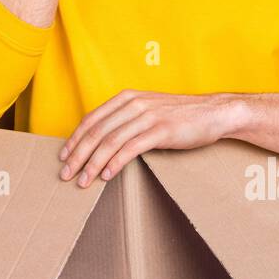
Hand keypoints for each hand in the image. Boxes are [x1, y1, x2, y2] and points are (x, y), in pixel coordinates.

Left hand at [57, 90, 242, 186]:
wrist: (214, 113)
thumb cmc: (180, 116)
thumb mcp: (148, 110)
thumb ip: (127, 119)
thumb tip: (103, 140)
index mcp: (127, 97)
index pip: (91, 119)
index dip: (75, 139)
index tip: (64, 157)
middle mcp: (133, 104)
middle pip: (96, 132)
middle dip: (78, 155)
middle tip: (66, 174)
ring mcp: (147, 116)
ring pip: (109, 142)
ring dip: (92, 164)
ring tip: (83, 181)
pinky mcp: (160, 131)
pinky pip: (130, 148)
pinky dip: (114, 163)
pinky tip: (106, 175)